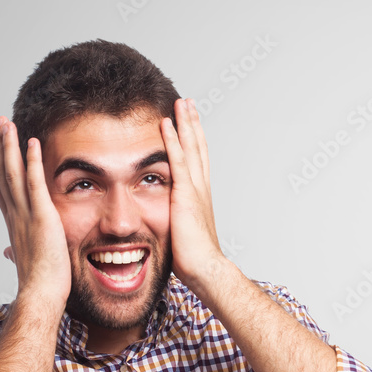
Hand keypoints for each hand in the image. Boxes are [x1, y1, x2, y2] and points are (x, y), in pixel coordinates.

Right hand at [0, 117, 70, 307]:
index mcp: (14, 225)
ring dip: (10, 146)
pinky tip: (31, 142)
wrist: (41, 295)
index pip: (2, 189)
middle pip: (3, 175)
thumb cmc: (38, 285)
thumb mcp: (26, 262)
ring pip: (12, 173)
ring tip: (8, 123)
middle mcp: (15, 216)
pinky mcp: (41, 217)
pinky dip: (32, 161)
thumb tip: (8, 253)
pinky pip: (34, 183)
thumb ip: (17, 252)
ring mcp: (25, 215)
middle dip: (0, 148)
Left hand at [159, 98, 226, 293]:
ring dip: (185, 123)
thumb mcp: (182, 234)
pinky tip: (166, 123)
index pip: (198, 162)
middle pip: (198, 148)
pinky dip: (172, 140)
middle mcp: (201, 188)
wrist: (205, 269)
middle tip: (188, 102)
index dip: (195, 141)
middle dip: (192, 124)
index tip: (190, 123)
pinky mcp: (185, 195)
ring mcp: (195, 190)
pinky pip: (177, 161)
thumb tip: (167, 225)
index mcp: (200, 197)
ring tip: (180, 102)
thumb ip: (175, 222)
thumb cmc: (194, 261)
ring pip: (191, 148)